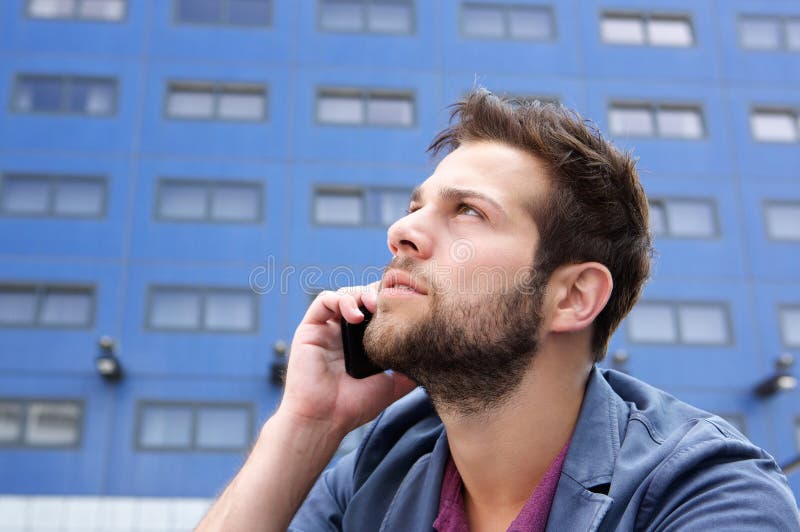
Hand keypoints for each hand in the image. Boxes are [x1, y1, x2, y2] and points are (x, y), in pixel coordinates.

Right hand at [278, 284, 416, 437]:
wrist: (325, 420)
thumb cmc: (354, 405)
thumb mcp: (392, 385)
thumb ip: (408, 370)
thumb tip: (433, 360)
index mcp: (362, 340)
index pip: (379, 308)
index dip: (392, 300)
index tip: (408, 304)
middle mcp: (345, 330)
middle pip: (364, 295)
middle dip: (379, 293)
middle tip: (392, 302)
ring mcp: (327, 327)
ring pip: (346, 293)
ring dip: (362, 294)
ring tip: (375, 306)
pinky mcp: (310, 327)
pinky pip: (324, 300)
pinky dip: (341, 300)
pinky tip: (354, 315)